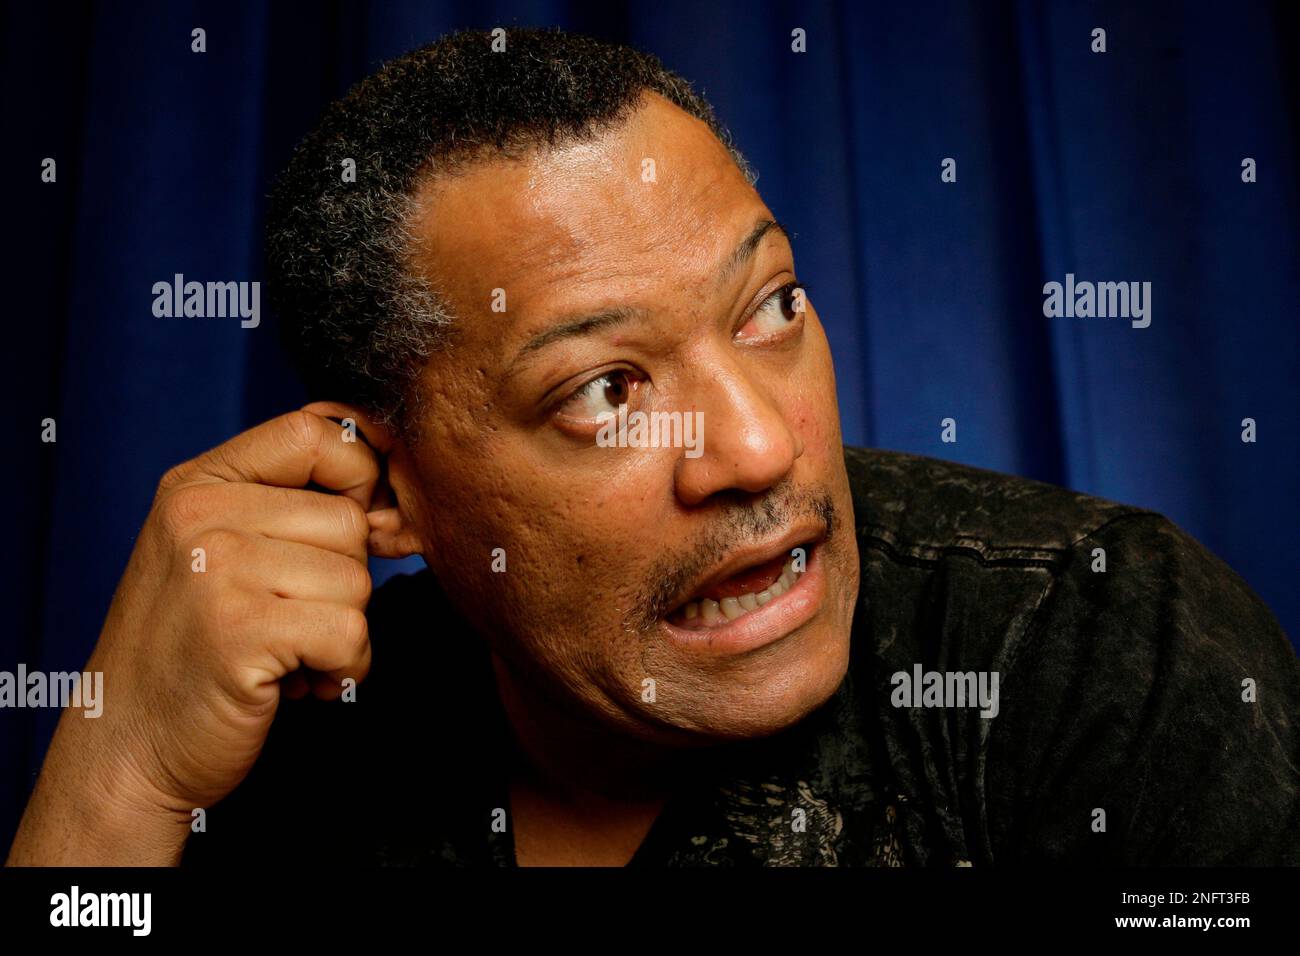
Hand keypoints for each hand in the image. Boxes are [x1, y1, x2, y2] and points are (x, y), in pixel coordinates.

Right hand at [7, 404, 416, 864]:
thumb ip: (288, 507)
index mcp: (198, 484)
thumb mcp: (219, 554)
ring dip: (343, 633)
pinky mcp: (241, 632)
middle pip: (349, 522)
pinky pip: (351, 632)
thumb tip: (389, 499)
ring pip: (357, 581)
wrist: (127, 750)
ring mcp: (217, 571)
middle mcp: (201, 516)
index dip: (358, 476)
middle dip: (344, 583)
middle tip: (295, 622)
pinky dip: (345, 669)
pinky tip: (302, 682)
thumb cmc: (192, 652)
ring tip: (289, 655)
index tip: (352, 530)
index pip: (314, 431)